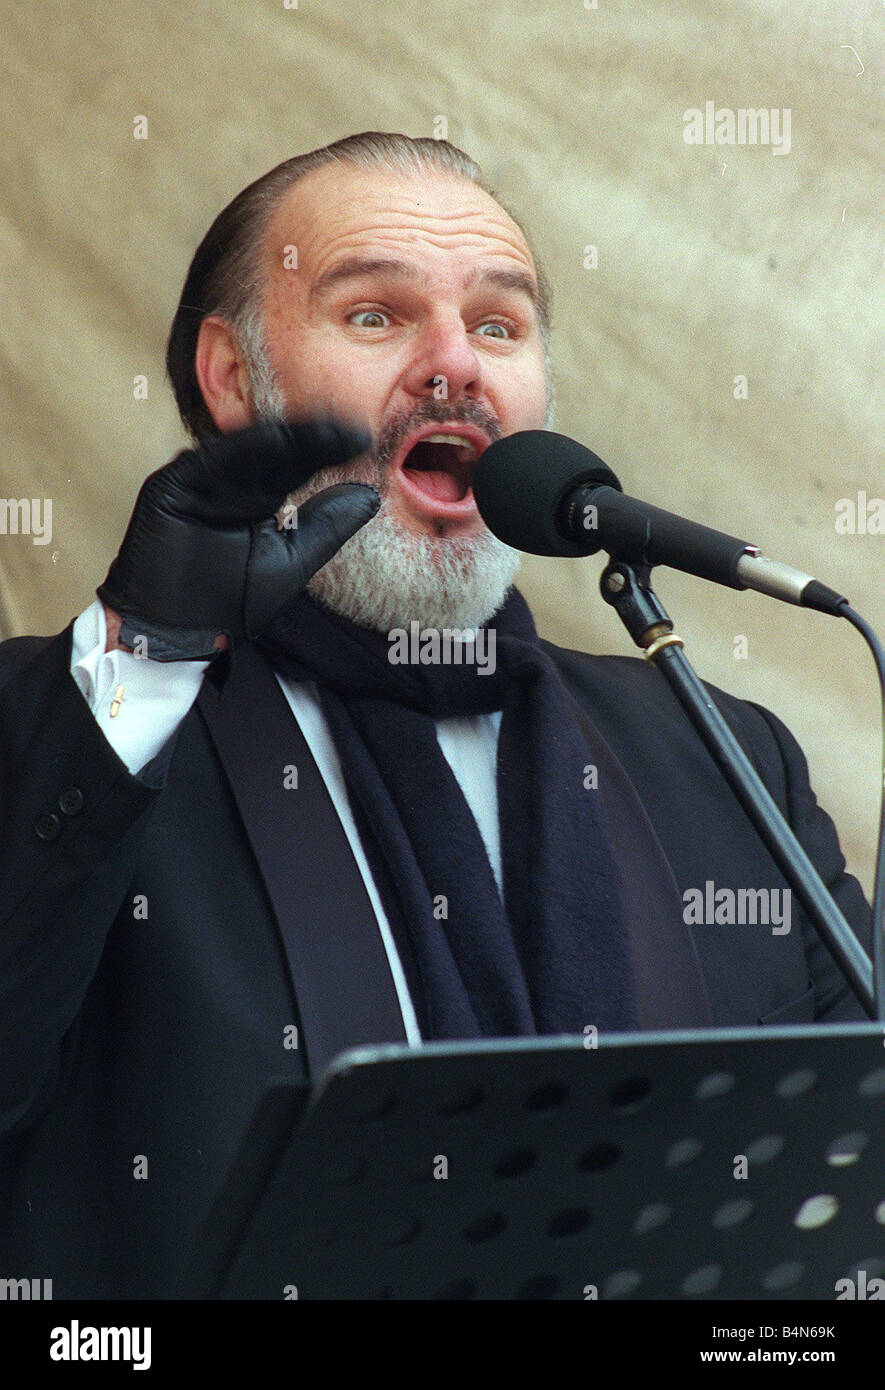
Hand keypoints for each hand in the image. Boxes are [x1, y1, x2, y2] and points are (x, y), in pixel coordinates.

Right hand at [97, 418, 377, 660]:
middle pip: (275, 451)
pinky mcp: (170, 487)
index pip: (296, 464)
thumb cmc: (227, 604)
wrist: (175, 636)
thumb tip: (371, 495)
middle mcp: (227, 483)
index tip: (364, 438)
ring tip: (324, 431)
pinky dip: (241, 451)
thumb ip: (327, 527)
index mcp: (255, 496)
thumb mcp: (291, 560)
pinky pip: (208, 463)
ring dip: (285, 438)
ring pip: (244, 450)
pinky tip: (277, 442)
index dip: (327, 449)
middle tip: (352, 428)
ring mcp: (197, 482)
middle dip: (314, 438)